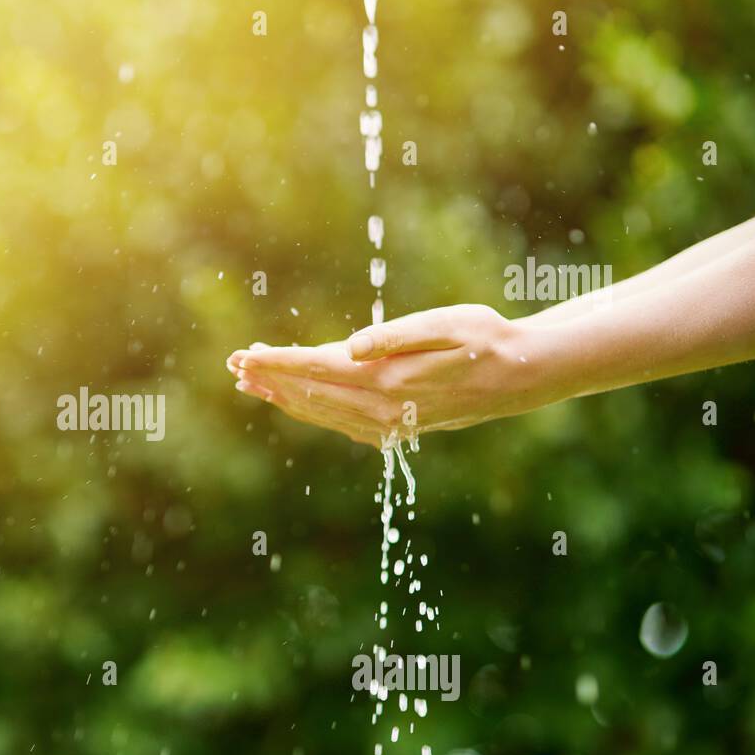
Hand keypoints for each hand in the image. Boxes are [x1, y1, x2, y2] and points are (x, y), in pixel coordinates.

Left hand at [227, 305, 565, 442]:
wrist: (521, 378)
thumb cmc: (487, 339)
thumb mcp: (447, 324)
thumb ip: (395, 336)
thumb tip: (348, 347)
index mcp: (389, 380)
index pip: (317, 370)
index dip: (277, 363)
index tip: (244, 355)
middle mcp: (382, 410)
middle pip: (310, 394)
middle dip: (268, 378)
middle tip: (233, 364)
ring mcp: (386, 426)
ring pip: (320, 412)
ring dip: (282, 396)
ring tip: (250, 381)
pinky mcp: (392, 430)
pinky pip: (338, 421)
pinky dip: (309, 409)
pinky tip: (292, 399)